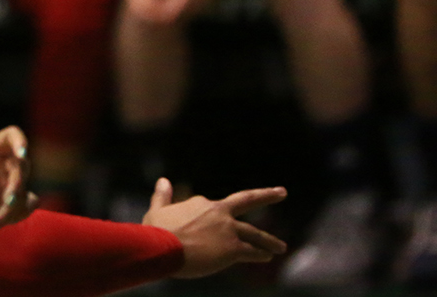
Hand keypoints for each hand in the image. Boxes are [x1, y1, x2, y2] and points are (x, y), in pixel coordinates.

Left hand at [0, 126, 36, 258]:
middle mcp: (2, 165)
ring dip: (9, 210)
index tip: (21, 155)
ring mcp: (10, 183)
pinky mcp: (16, 202)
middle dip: (16, 186)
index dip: (19, 141)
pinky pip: (29, 205)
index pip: (10, 136)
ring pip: (25, 191)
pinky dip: (15, 217)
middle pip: (22, 166)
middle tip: (7, 202)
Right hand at [142, 178, 286, 276]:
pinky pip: (252, 252)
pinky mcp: (233, 249)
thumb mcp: (157, 210)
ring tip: (280, 247)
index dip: (209, 219)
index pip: (212, 208)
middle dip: (267, 195)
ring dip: (269, 240)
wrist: (163, 248)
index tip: (202, 228)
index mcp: (201, 203)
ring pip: (254, 234)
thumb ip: (162, 196)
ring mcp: (228, 230)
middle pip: (247, 201)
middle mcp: (219, 213)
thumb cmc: (156, 231)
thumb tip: (162, 180)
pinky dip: (260, 254)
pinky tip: (267, 257)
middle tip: (282, 192)